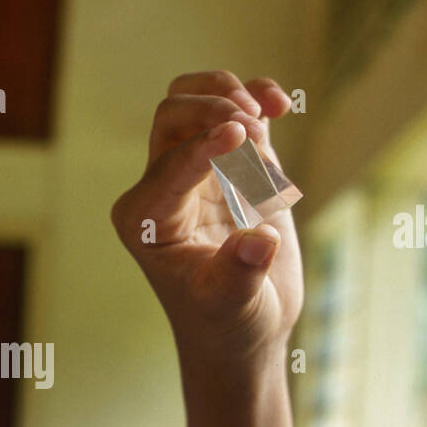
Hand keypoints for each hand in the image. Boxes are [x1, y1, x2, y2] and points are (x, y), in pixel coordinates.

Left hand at [109, 70, 303, 368]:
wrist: (244, 330)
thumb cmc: (226, 323)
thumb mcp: (231, 305)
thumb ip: (239, 273)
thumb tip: (259, 239)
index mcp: (146, 219)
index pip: (170, 164)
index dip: (205, 145)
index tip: (243, 134)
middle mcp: (161, 188)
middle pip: (172, 115)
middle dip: (213, 110)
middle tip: (254, 130)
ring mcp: (194, 171)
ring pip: (194, 101)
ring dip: (231, 96)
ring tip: (268, 116)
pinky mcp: (229, 164)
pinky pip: (233, 112)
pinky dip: (255, 96)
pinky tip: (280, 104)